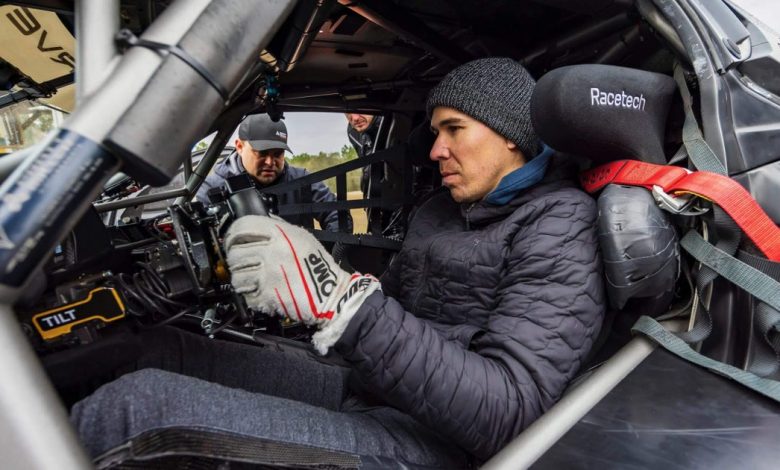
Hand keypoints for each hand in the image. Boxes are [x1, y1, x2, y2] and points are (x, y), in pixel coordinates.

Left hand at [224, 215, 379, 352]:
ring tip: (251, 279)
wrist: (330, 294)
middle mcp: (272, 251)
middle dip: (235, 258)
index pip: (243, 226)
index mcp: (281, 234)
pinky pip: (245, 294)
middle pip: (235, 251)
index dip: (233, 234)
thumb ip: (281, 227)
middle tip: (242, 263)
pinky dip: (248, 295)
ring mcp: (268, 274)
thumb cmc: (318, 267)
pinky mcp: (267, 294)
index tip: (232, 240)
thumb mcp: (303, 237)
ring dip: (240, 278)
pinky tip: (258, 291)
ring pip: (236, 275)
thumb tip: (262, 221)